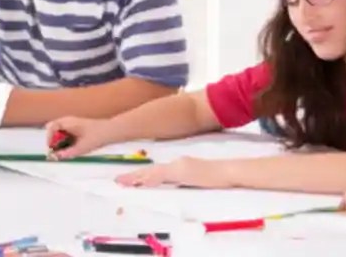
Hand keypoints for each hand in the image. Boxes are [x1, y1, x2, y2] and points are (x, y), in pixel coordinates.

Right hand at [45, 117, 115, 158]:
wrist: (110, 132)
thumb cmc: (96, 137)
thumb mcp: (80, 148)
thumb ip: (66, 153)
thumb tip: (55, 157)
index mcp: (68, 122)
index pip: (51, 127)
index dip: (49, 138)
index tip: (50, 149)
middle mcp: (69, 121)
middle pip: (54, 129)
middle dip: (53, 141)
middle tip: (56, 152)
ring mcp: (73, 124)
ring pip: (60, 133)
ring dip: (59, 142)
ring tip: (63, 152)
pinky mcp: (77, 128)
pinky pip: (66, 134)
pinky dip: (66, 141)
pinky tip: (71, 149)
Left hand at [114, 157, 232, 188]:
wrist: (227, 171)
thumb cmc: (216, 176)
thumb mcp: (197, 177)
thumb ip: (185, 178)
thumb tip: (177, 182)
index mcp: (178, 166)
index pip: (156, 171)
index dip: (141, 175)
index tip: (128, 179)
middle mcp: (176, 164)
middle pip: (150, 170)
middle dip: (133, 176)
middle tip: (118, 180)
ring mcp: (178, 167)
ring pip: (153, 173)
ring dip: (137, 178)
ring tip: (123, 182)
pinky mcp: (182, 172)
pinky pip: (163, 176)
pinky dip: (151, 179)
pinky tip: (142, 182)